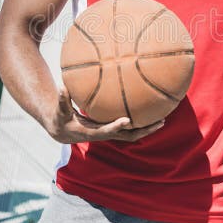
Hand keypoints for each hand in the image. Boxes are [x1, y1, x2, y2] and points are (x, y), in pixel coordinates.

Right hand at [46, 87, 164, 143]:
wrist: (63, 131)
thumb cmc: (61, 119)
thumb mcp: (59, 111)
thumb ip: (62, 100)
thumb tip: (63, 87)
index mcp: (92, 132)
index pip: (106, 131)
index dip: (116, 126)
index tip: (127, 119)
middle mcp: (104, 134)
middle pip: (128, 136)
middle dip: (144, 131)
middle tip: (160, 122)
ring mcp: (110, 133)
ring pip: (132, 134)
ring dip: (147, 129)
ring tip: (163, 119)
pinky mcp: (113, 130)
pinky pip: (130, 128)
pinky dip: (141, 123)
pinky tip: (151, 112)